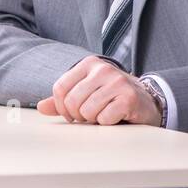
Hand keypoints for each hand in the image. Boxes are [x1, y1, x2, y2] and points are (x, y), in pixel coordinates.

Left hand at [37, 55, 161, 125]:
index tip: (71, 114)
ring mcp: (117, 82)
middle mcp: (103, 69)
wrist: (147, 101)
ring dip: (93, 120)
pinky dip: (107, 122)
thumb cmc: (112, 97)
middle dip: (77, 116)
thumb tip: (40, 107)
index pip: (60, 88)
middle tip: (89, 116)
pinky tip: (115, 116)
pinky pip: (104, 118)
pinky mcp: (129, 98)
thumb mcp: (86, 93)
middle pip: (72, 101)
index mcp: (89, 64)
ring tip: (103, 114)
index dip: (61, 107)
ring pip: (87, 111)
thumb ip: (63, 99)